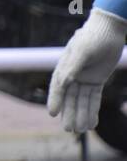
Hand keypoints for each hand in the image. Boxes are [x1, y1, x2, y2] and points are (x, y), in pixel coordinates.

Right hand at [47, 8, 126, 132]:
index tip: (52, 113)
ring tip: (81, 130)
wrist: (109, 30)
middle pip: (70, 97)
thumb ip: (73, 66)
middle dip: (69, 113)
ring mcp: (84, 78)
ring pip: (81, 101)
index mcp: (65, 66)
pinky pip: (93, 99)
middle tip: (68, 129)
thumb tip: (63, 81)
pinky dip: (92, 110)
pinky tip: (92, 123)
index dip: (55, 99)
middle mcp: (72, 74)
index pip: (58, 86)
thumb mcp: (83, 51)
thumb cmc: (93, 38)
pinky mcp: (96, 81)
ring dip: (81, 115)